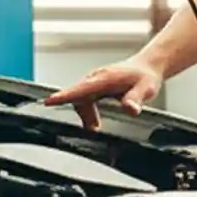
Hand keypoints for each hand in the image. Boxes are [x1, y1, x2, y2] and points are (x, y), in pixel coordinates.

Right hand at [43, 56, 163, 129]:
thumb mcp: (146, 88)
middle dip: (81, 114)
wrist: (147, 67)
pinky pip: (83, 99)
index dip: (64, 96)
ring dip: (85, 115)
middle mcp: (96, 78)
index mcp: (106, 78)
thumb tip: (129, 109)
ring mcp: (94, 81)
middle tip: (93, 129)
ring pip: (79, 99)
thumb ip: (136, 98)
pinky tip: (95, 121)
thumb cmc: (145, 76)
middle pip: (77, 96)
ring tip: (96, 126)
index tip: (50, 101)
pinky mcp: (94, 85)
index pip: (81, 88)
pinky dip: (87, 111)